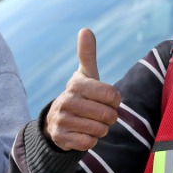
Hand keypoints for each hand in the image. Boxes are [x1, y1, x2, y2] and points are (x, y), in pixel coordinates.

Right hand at [44, 29, 120, 151]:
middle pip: (108, 115)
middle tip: (99, 114)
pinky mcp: (61, 138)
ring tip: (91, 123)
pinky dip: (91, 140)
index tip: (107, 100)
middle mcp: (66, 100)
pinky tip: (83, 133)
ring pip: (99, 130)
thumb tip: (85, 30)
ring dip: (101, 129)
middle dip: (109, 117)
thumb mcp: (85, 75)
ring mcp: (62, 120)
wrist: (56, 121)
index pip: (113, 95)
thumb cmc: (80, 95)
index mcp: (76, 84)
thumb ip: (87, 54)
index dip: (115, 101)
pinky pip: (89, 143)